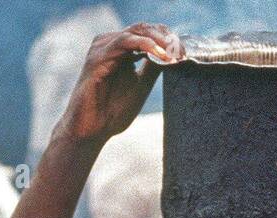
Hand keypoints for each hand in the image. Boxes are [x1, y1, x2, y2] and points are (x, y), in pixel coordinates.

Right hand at [55, 24, 182, 145]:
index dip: (167, 38)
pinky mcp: (97, 58)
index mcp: (119, 49)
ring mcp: (102, 48)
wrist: (92, 130)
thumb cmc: (112, 110)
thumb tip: (172, 54)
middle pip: (143, 28)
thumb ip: (153, 67)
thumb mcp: (141, 85)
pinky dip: (145, 47)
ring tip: (174, 53)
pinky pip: (125, 43)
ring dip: (159, 41)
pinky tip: (160, 56)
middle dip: (166, 38)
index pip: (146, 32)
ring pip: (136, 32)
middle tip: (182, 52)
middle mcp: (109, 43)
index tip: (184, 53)